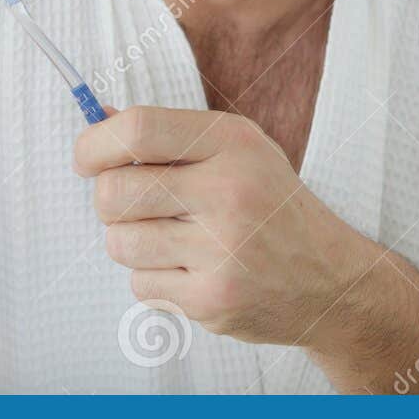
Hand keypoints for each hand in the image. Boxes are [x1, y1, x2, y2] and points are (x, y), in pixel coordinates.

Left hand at [73, 105, 367, 346]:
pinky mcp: (212, 298)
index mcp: (234, 143)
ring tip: (173, 241)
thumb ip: (172, 136)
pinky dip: (156, 280)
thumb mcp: (241, 152)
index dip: (95, 144)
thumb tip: (96, 119)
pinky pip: (141, 286)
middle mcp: (230, 191)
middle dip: (109, 202)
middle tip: (134, 206)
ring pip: (119, 244)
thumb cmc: (272, 207)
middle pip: (114, 193)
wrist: (330, 278)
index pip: (138, 129)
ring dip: (133, 244)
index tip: (88, 159)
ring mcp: (222, 249)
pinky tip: (194, 271)